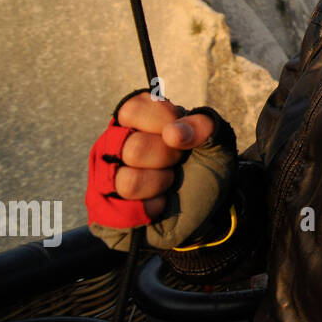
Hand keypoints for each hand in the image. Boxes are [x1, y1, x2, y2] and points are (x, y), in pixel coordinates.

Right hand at [87, 89, 236, 250]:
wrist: (205, 211)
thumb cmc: (205, 172)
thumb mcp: (217, 144)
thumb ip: (203, 126)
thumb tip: (172, 132)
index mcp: (138, 119)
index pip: (132, 110)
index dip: (163, 122)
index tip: (180, 134)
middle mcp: (116, 143)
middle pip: (134, 148)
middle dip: (167, 158)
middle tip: (176, 161)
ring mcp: (107, 174)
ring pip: (129, 181)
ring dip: (160, 183)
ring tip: (167, 182)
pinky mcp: (105, 204)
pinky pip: (126, 208)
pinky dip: (154, 205)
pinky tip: (159, 202)